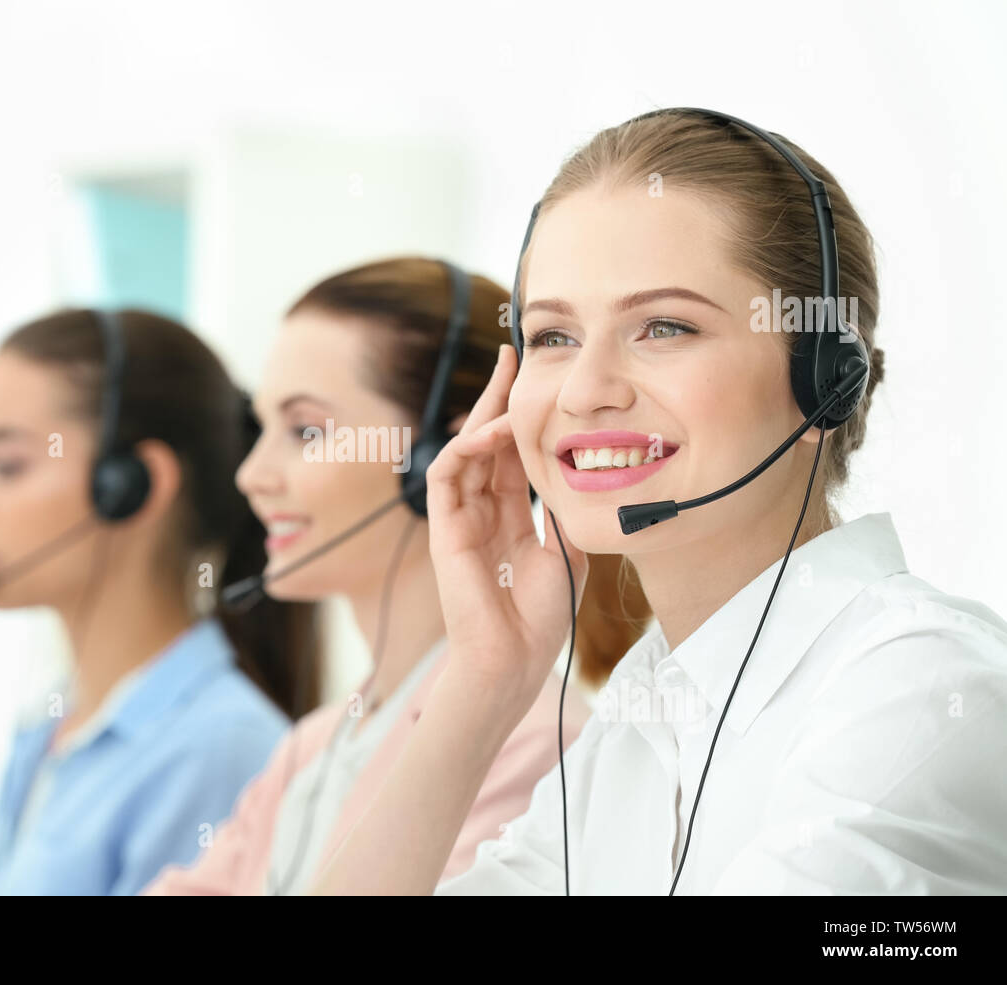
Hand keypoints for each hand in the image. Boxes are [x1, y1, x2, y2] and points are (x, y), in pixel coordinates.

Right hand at [425, 343, 589, 715]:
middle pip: (486, 442)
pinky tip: (489, 431)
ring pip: (465, 450)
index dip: (520, 417)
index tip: (535, 379)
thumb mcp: (567, 552)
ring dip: (485, 416)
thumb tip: (578, 471)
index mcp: (510, 517)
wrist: (516, 658)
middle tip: (512, 355)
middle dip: (498, 398)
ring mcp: (460, 518)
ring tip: (507, 388)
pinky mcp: (444, 528)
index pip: (511, 455)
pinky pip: (446, 474)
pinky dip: (465, 446)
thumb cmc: (540, 616)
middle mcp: (482, 512)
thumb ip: (562, 511)